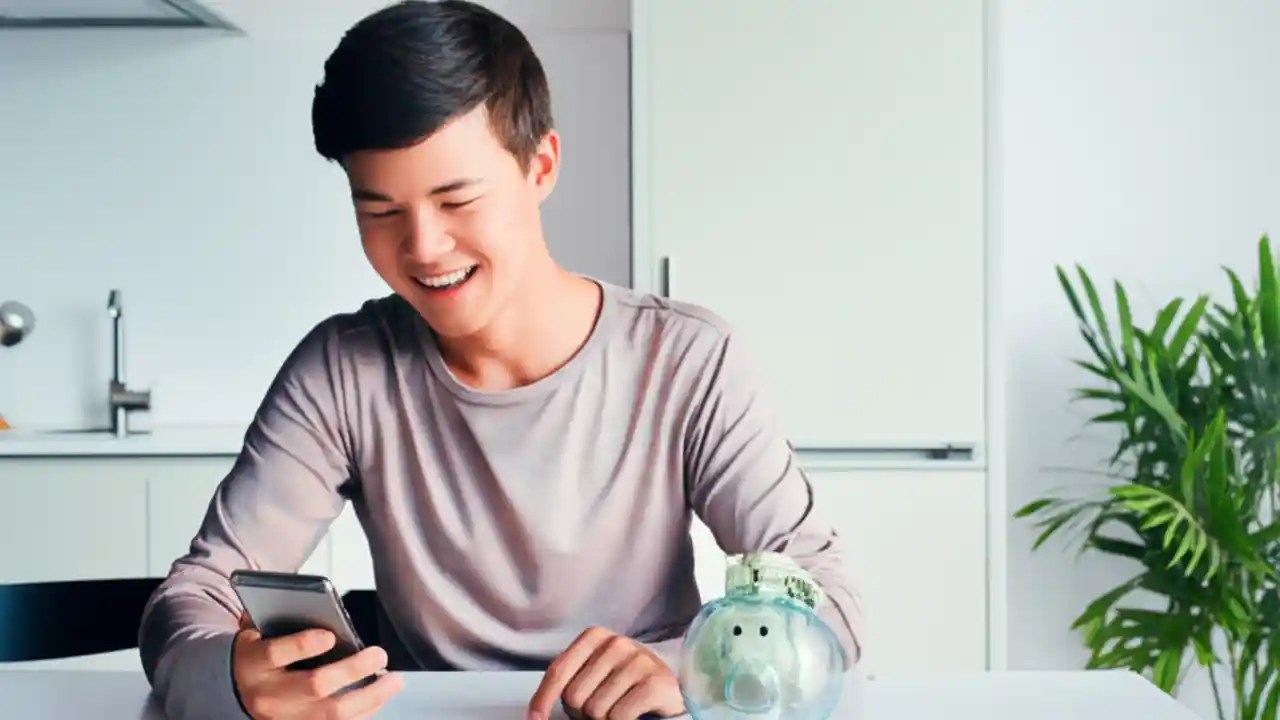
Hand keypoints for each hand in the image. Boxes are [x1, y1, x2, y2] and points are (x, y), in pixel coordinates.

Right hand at [232, 611, 402, 718]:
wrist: (236, 689)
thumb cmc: (259, 652)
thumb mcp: (258, 630)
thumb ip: (280, 616)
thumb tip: (317, 600)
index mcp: (253, 663)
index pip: (276, 654)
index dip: (304, 645)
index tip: (330, 635)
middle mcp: (267, 695)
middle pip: (315, 685)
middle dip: (353, 669)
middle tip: (379, 654)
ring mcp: (285, 718)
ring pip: (333, 713)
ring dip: (370, 696)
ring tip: (394, 681)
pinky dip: (365, 712)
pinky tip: (381, 697)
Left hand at [527, 627, 684, 719]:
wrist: (670, 692)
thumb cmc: (624, 687)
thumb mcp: (594, 677)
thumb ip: (569, 684)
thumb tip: (534, 715)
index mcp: (594, 637)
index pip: (558, 671)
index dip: (542, 700)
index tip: (534, 719)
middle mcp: (616, 643)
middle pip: (575, 696)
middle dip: (582, 714)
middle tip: (601, 710)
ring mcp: (638, 660)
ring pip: (596, 710)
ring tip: (619, 710)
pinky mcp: (655, 681)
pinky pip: (618, 717)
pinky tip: (634, 714)